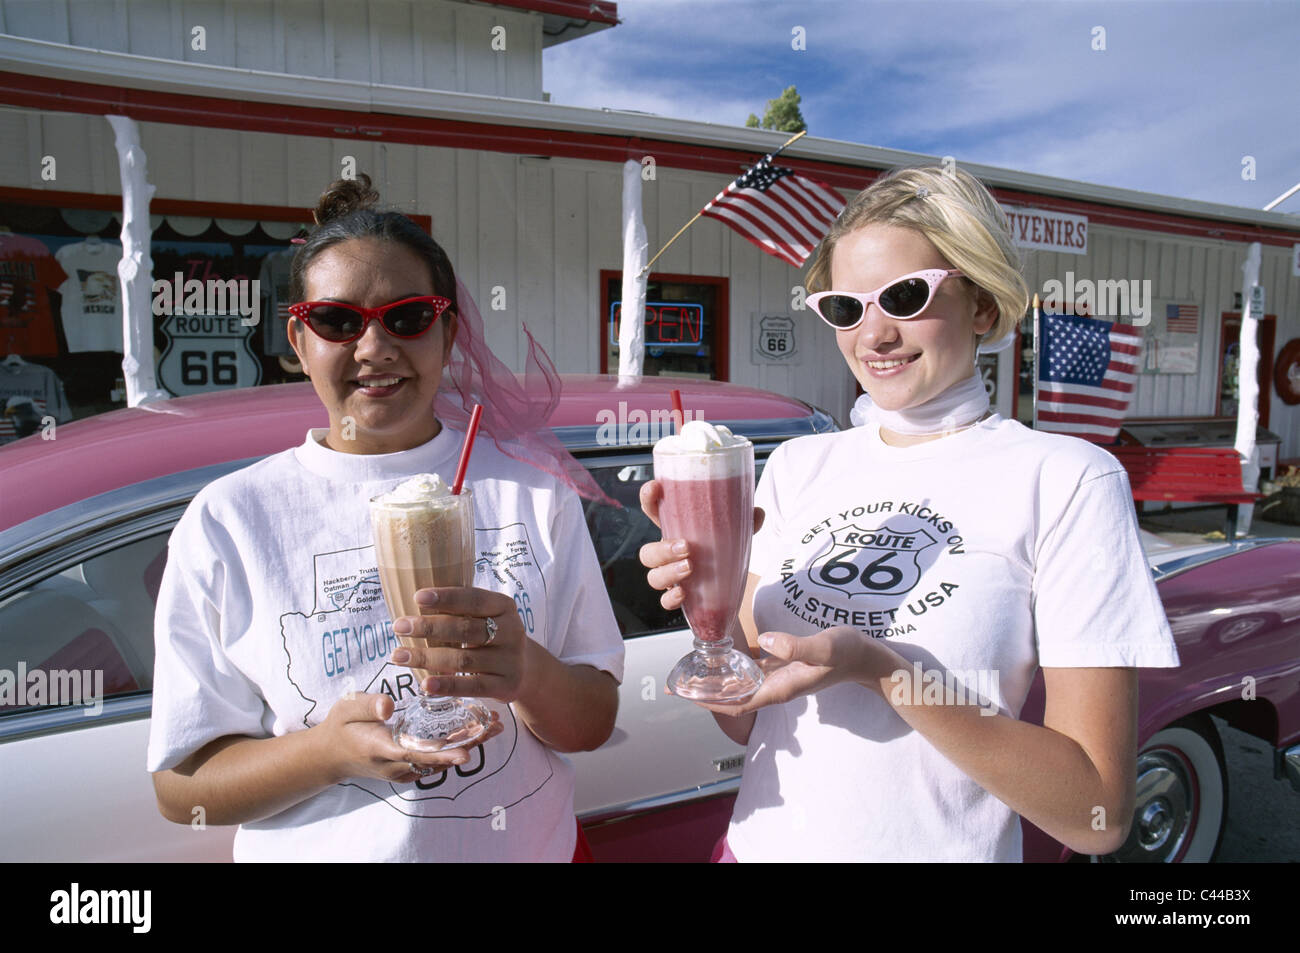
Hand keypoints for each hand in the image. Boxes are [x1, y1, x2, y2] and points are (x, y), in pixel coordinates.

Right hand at [316, 691, 501, 784]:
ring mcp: (404, 770)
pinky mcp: (410, 768)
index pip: (415, 754)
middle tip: (495, 727)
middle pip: (438, 759)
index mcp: (382, 749)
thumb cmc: (340, 726)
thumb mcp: (346, 708)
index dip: (442, 755)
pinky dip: (458, 747)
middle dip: (468, 745)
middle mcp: (397, 765)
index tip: (465, 753)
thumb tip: (389, 706)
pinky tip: (477, 732)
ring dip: (469, 745)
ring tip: (494, 725)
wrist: (330, 755)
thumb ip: (367, 705)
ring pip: (442, 761)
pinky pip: (437, 761)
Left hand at [392, 586, 528, 703]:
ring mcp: (510, 660)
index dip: (447, 598)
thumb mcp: (487, 617)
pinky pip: (472, 686)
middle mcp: (511, 631)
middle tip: (399, 626)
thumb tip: (413, 603)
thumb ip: (460, 610)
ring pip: (463, 659)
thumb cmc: (493, 637)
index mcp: (504, 607)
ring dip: (427, 658)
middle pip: (465, 629)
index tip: (417, 597)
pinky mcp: (505, 685)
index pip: (474, 599)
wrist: (526, 670)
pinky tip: (426, 684)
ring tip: (398, 656)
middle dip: (428, 627)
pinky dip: (447, 685)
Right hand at [638, 478, 763, 610]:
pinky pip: (664, 601)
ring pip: (653, 576)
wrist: (731, 585)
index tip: (656, 487)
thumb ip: (745, 521)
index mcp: (676, 531)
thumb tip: (757, 513)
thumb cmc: (724, 550)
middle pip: (647, 552)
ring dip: (668, 572)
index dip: (648, 498)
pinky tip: (683, 594)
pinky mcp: (677, 597)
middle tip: (685, 547)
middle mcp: (668, 554)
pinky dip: (670, 599)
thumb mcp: (735, 532)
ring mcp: (671, 577)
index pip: (653, 511)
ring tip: (690, 567)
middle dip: (661, 549)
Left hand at [690, 626, 904, 714]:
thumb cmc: (847, 654)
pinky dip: (733, 666)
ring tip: (689, 669)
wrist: (866, 657)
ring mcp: (778, 678)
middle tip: (676, 682)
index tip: (685, 695)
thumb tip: (765, 641)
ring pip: (739, 684)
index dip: (709, 702)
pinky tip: (719, 655)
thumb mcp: (825, 647)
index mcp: (780, 689)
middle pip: (732, 697)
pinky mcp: (782, 664)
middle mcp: (775, 687)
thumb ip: (796, 646)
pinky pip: (751, 670)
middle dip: (704, 693)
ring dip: (715, 680)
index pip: (737, 704)